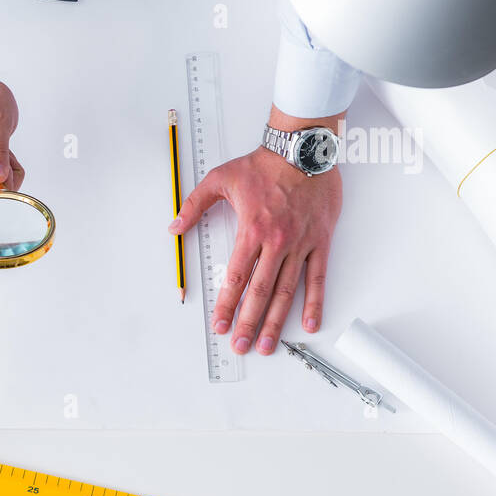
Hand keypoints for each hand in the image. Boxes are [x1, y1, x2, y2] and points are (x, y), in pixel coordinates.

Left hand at [169, 110, 342, 355]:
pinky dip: (315, 302)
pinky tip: (310, 324)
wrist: (303, 149)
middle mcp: (277, 243)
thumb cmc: (263, 164)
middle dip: (249, 323)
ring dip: (277, 321)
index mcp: (251, 230)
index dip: (226, 305)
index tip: (219, 325)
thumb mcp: (221, 179)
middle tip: (241, 346)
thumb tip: (174, 226)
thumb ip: (194, 205)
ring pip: (287, 291)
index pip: (236, 277)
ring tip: (269, 345)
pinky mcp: (321, 242)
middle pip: (260, 292)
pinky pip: (318, 278)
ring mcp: (301, 244)